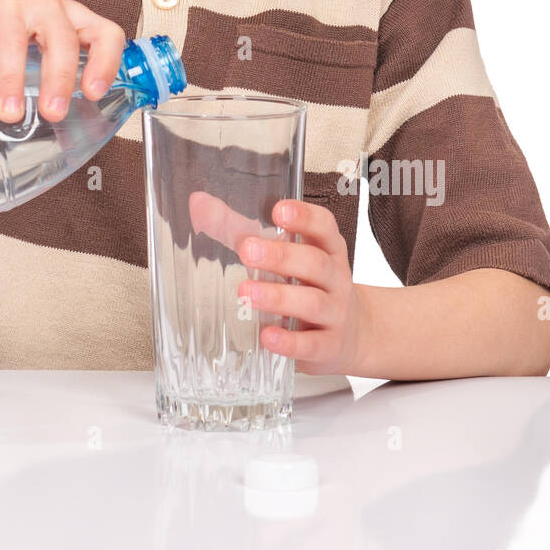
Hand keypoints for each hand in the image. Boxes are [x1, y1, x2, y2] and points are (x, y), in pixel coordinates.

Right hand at [0, 0, 127, 125]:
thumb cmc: (10, 38)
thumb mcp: (44, 49)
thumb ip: (59, 78)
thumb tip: (71, 132)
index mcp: (71, 17)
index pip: (105, 33)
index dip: (105, 63)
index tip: (92, 93)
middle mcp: (44, 5)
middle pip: (61, 39)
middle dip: (58, 79)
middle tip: (52, 112)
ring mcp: (7, 5)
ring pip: (13, 40)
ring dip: (11, 79)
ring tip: (9, 112)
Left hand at [233, 199, 364, 375]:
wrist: (351, 335)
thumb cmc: (309, 286)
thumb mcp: (283, 255)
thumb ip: (240, 228)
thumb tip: (198, 203)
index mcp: (326, 249)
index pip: (324, 226)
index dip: (305, 217)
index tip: (278, 211)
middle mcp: (335, 278)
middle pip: (314, 262)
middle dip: (281, 256)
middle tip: (247, 251)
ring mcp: (335, 313)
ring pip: (312, 302)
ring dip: (279, 297)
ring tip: (246, 292)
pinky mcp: (329, 347)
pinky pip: (312, 344)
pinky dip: (289, 341)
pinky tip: (267, 336)